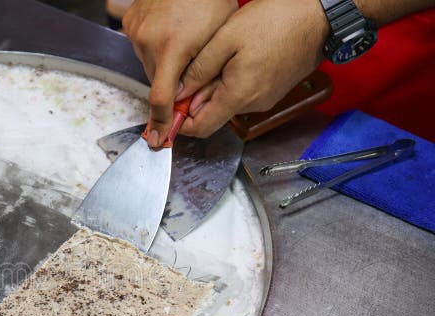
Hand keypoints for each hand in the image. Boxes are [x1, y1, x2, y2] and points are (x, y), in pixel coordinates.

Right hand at [123, 0, 237, 146]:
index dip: (161, 121)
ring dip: (164, 63)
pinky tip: (170, 30)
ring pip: (149, 64)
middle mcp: (148, 40)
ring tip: (182, 40)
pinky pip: (141, 46)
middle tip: (189, 68)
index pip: (161, 97)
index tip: (159, 138)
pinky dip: (154, 46)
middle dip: (172, 83)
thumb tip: (189, 103)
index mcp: (172, 47)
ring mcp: (136, 30)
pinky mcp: (130, 22)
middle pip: (156, 80)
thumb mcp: (217, 38)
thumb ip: (202, 73)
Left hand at [176, 0, 329, 136]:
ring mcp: (266, 99)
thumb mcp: (225, 40)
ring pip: (228, 102)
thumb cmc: (276, 20)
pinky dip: (233, 81)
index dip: (181, 122)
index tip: (170, 107)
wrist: (318, 14)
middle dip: (198, 97)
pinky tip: (237, 57)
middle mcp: (254, 104)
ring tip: (222, 55)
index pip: (201, 128)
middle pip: (213, 114)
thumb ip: (199, 70)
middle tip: (198, 66)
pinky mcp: (274, 90)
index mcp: (239, 96)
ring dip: (216, 86)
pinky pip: (244, 93)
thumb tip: (178, 94)